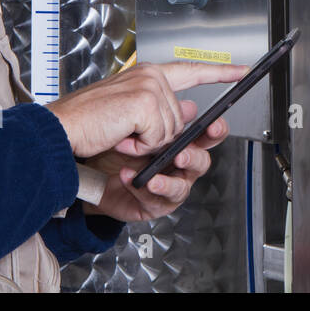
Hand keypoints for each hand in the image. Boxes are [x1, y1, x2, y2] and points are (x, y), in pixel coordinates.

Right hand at [44, 61, 247, 159]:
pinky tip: (121, 138)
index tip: (243, 70)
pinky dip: (140, 148)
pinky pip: (160, 139)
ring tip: (119, 134)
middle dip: (158, 136)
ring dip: (146, 143)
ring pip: (171, 131)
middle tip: (125, 133)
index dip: (220, 71)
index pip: (190, 70)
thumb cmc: (86, 125)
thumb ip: (159, 109)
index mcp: (147, 74)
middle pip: (181, 118)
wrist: (60, 132)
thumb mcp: (128, 115)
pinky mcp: (146, 103)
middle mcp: (150, 75)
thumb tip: (190, 109)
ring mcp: (150, 87)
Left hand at [80, 101, 230, 221]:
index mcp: (183, 142)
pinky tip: (128, 176)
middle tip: (182, 154)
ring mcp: (170, 185)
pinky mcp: (155, 204)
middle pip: (202, 161)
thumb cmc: (118, 148)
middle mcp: (180, 165)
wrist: (92, 171)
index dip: (216, 129)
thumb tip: (189, 106)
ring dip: (168, 180)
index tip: (214, 123)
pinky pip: (155, 199)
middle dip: (195, 157)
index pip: (206, 134)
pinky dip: (141, 187)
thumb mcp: (139, 125)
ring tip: (154, 175)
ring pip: (182, 186)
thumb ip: (164, 114)